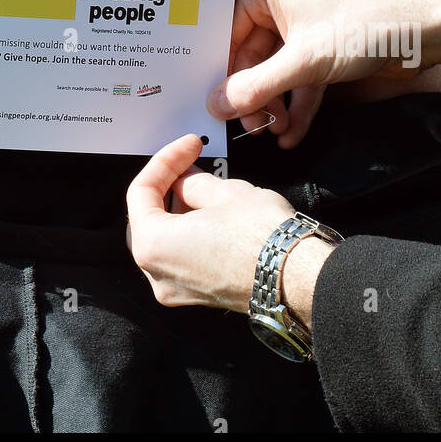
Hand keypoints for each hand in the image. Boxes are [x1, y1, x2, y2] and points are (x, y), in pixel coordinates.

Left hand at [126, 134, 294, 311]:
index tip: (188, 145)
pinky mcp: (197, 296)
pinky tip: (208, 211)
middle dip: (166, 185)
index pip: (141, 191)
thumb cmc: (262, 237)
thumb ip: (192, 182)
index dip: (165, 160)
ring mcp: (176, 290)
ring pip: (163, 239)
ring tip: (202, 182)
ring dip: (177, 208)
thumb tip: (184, 179)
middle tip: (189, 161)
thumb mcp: (223, 192)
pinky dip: (187, 231)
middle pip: (146, 218)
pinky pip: (180, 257)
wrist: (298, 278)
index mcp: (153, 246)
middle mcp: (157, 274)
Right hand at [208, 0, 440, 147]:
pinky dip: (298, 105)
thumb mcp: (303, 60)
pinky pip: (301, 78)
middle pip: (252, 56)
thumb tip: (215, 105)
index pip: (227, 33)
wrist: (426, 24)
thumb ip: (256, 86)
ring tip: (276, 134)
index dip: (221, 71)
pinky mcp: (325, 48)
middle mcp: (280, 3)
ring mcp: (304, 27)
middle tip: (252, 128)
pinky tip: (294, 134)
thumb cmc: (364, 22)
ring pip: (277, 71)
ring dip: (276, 105)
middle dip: (254, 95)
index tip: (214, 105)